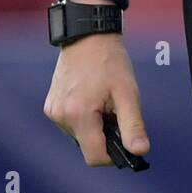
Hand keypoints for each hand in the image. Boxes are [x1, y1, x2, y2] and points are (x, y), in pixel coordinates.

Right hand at [44, 18, 149, 166]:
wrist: (88, 36)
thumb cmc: (110, 61)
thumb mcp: (128, 92)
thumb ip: (133, 125)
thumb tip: (140, 151)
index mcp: (78, 114)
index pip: (95, 157)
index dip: (113, 155)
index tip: (124, 138)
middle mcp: (61, 116)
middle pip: (87, 146)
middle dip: (104, 135)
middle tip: (114, 110)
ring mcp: (53, 112)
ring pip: (79, 136)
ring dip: (93, 126)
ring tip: (101, 100)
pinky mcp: (51, 106)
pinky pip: (70, 124)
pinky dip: (83, 118)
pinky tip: (90, 97)